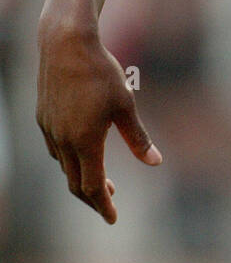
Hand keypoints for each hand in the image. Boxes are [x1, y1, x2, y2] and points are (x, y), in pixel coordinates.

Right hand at [36, 20, 161, 223]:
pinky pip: (55, 150)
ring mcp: (49, 130)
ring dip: (82, 178)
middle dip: (93, 198)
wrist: (66, 44)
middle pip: (76, 183)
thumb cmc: (101, 72)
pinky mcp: (43, 118)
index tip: (113, 218)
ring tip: (101, 180)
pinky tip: (81, 154)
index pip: (93, 187)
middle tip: (109, 204)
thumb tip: (155, 162)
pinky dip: (70, 161)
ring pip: (64, 166)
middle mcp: (62, 141)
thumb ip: (138, 138)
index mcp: (85, 142)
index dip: (104, 206)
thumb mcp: (125, 105)